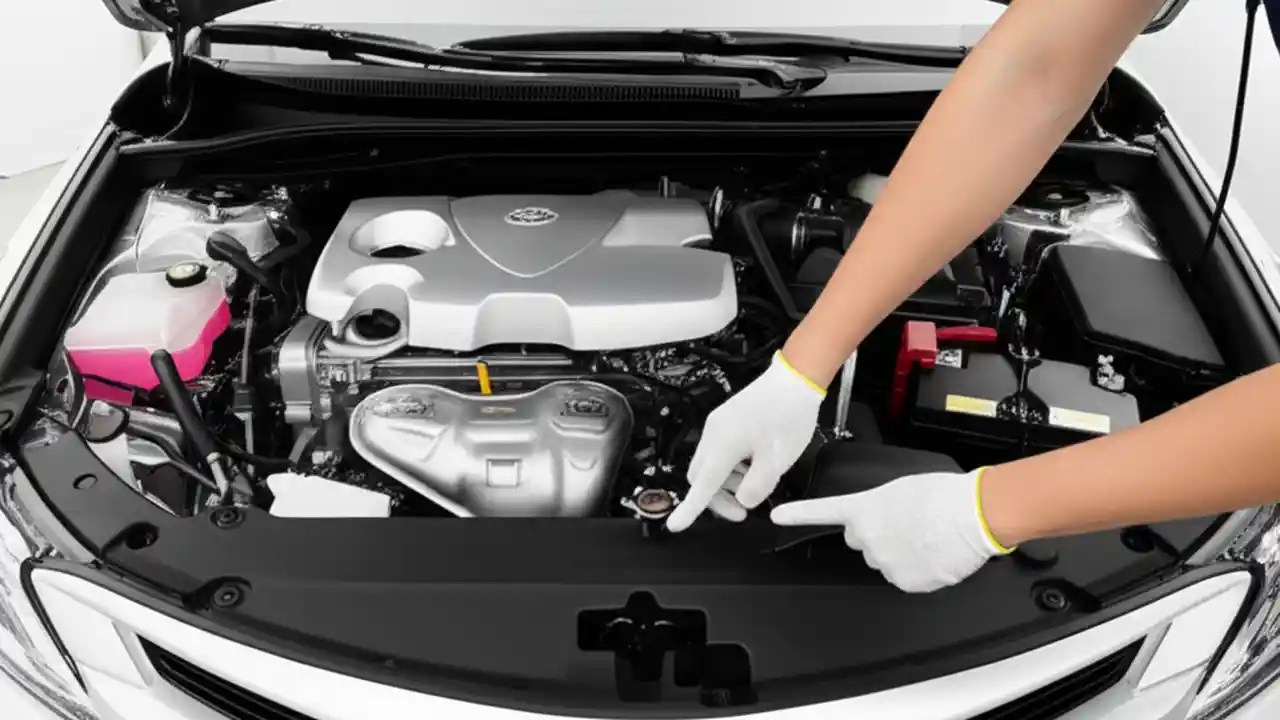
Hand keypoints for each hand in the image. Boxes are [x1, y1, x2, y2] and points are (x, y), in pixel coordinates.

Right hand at [666, 352, 824, 532]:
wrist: (795, 379)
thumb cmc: (788, 415)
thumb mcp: (777, 461)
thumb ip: (756, 487)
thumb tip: (744, 500)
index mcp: (722, 445)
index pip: (701, 486)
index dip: (689, 509)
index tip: (676, 526)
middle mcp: (714, 434)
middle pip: (701, 477)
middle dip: (717, 498)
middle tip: (742, 512)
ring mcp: (719, 425)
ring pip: (710, 465)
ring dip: (727, 482)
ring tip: (755, 483)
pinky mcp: (727, 421)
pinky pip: (719, 451)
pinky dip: (731, 467)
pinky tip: (753, 466)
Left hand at [771, 469, 1013, 591]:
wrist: (972, 515)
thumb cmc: (944, 495)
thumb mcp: (901, 489)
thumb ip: (881, 507)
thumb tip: (885, 519)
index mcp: (864, 509)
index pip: (822, 512)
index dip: (797, 515)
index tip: (777, 516)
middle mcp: (867, 538)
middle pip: (861, 540)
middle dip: (877, 534)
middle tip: (906, 525)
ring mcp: (884, 562)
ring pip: (884, 560)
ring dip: (899, 552)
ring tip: (926, 537)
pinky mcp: (904, 581)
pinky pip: (905, 577)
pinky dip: (918, 570)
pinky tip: (932, 554)